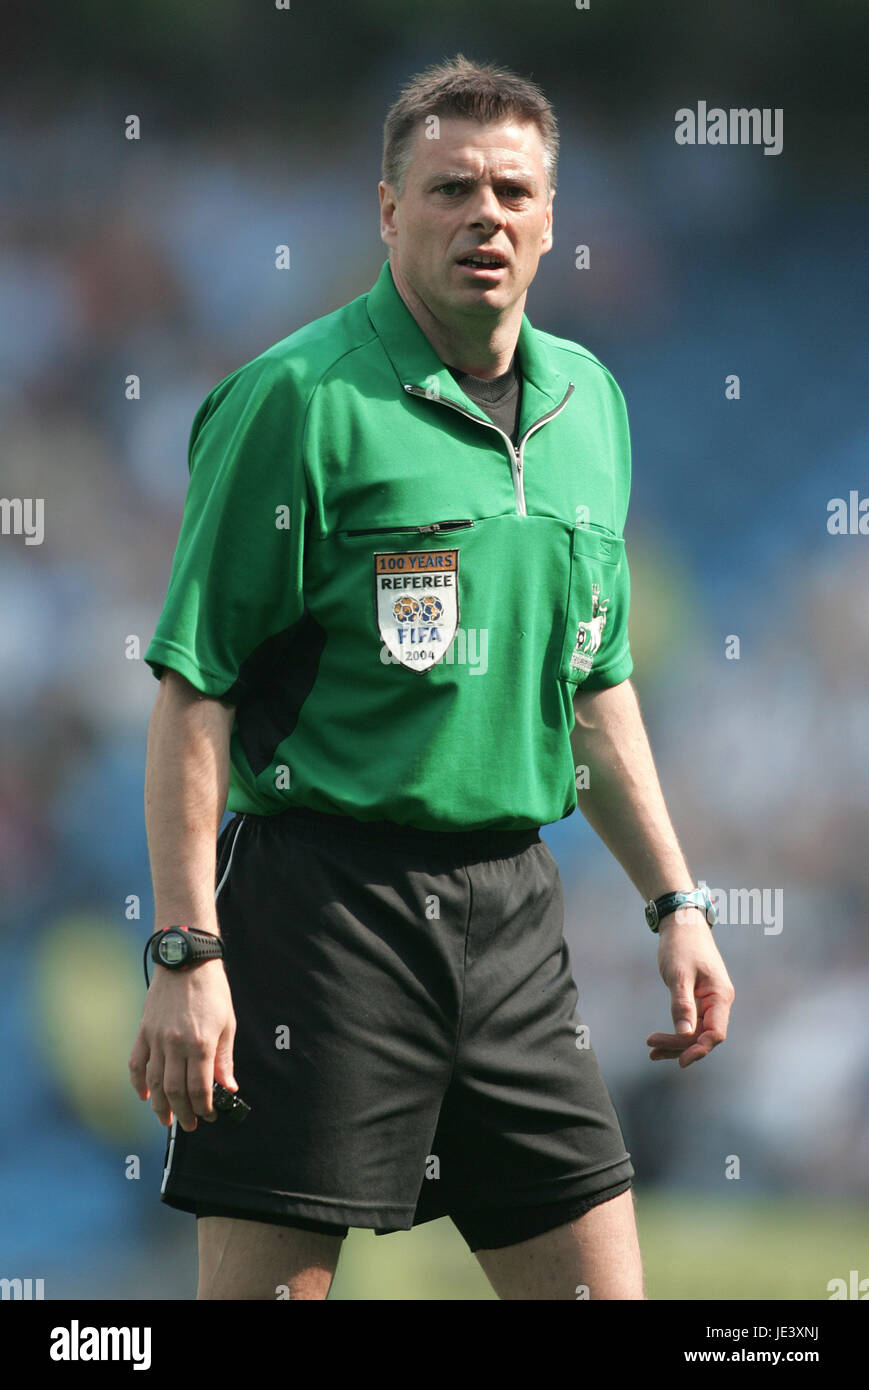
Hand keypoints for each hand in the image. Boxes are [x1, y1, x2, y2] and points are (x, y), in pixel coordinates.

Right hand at [128, 958, 236, 1130]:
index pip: (199, 1087)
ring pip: (154, 1082)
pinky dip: (138, 1083)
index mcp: (201, 1043)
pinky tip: (144, 1096)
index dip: (204, 1107)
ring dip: (160, 1105)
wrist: (187, 960)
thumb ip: (224, 1058)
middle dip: (184, 1113)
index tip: (209, 1116)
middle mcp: (176, 1044)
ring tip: (167, 1119)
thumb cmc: (212, 990)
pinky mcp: (144, 1031)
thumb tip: (228, 1087)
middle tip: (189, 1125)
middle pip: (175, 1090)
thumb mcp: (228, 1023)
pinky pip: (136, 1063)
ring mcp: (156, 1038)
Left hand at [646, 907, 733, 1066]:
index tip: (680, 1061)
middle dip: (679, 1046)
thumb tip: (684, 1034)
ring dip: (675, 1043)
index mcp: (721, 996)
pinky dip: (675, 1032)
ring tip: (651, 1051)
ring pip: (695, 1032)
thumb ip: (682, 1005)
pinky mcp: (699, 1000)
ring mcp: (710, 1002)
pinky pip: (690, 1023)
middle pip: (703, 1036)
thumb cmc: (681, 945)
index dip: (699, 1050)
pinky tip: (658, 1042)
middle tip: (651, 1049)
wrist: (682, 923)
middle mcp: (719, 1002)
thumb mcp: (678, 974)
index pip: (716, 1033)